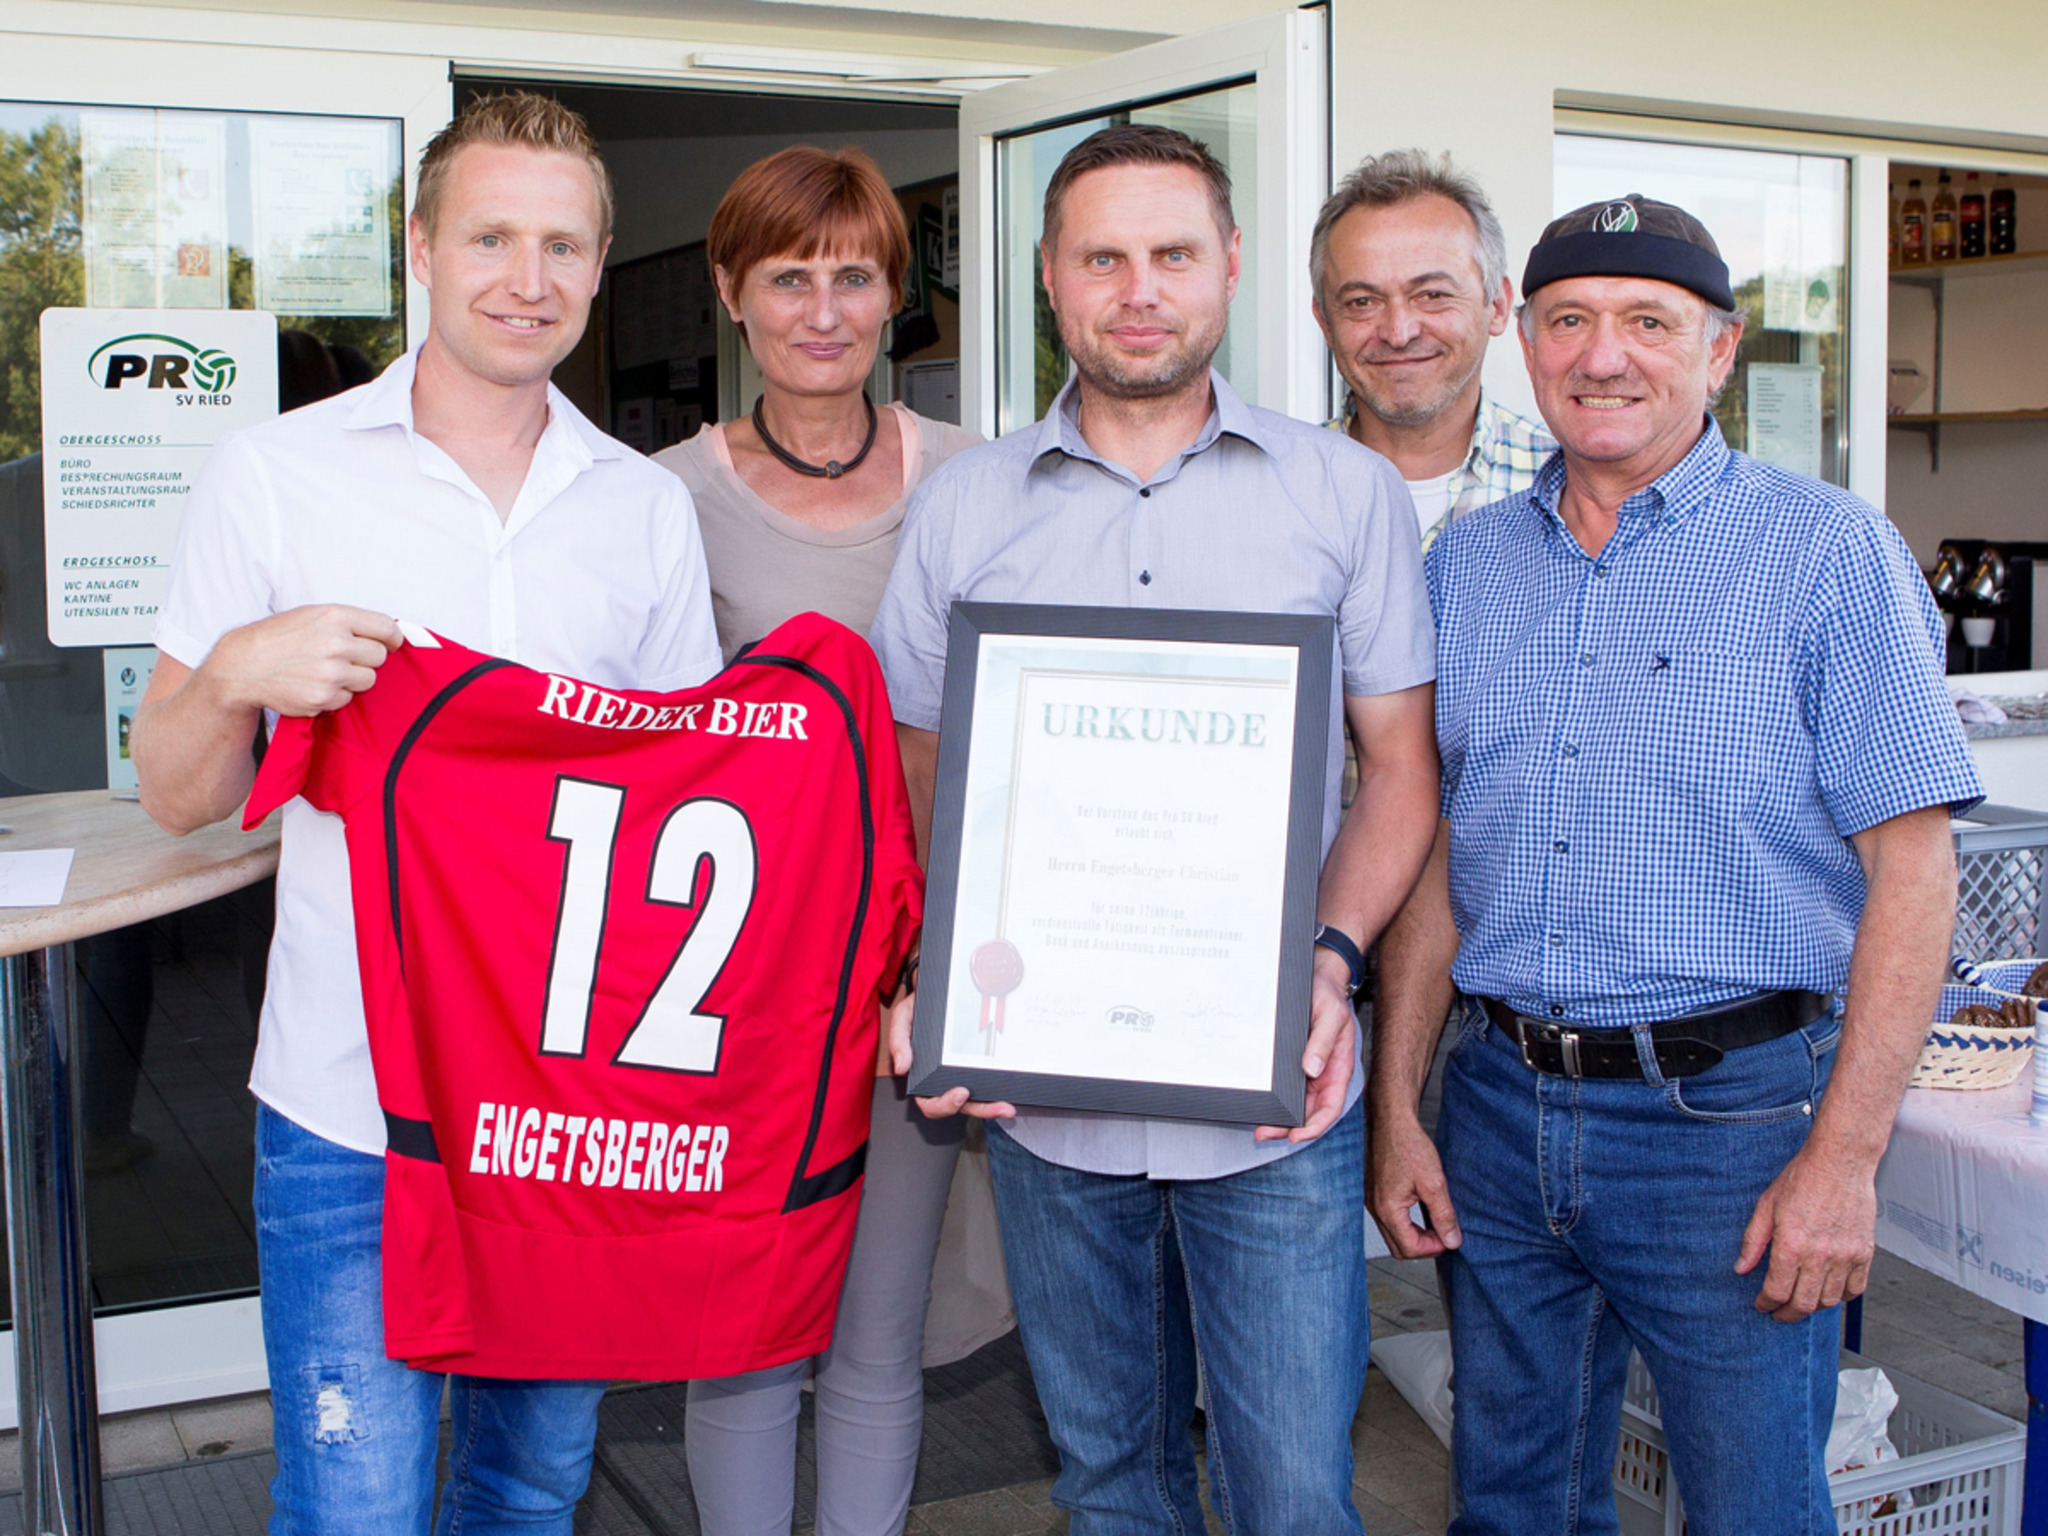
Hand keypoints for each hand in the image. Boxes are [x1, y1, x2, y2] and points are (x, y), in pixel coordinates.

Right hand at [205, 605, 402, 717]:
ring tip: (328, 670)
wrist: (244, 665)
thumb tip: (389, 632)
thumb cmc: (279, 638)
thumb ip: (349, 622)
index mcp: (335, 618)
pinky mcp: (324, 697)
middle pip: (380, 656)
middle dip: (368, 658)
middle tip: (345, 657)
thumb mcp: (312, 615)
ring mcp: (331, 673)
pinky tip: (315, 684)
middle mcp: (336, 644)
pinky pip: (348, 698)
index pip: (386, 628)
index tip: (392, 643)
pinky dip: (337, 694)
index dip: (393, 637)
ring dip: (354, 678)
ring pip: (368, 679)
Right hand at [886, 986, 1015, 1121]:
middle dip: (981, 1110)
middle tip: (999, 1107)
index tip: (961, 1092)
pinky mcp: (977, 1065)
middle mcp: (943, 1080)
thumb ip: (899, 1041)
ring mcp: (962, 1074)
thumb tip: (901, 1068)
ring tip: (1008, 1107)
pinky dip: (999, 1090)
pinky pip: (987, 1084)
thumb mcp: (903, 1017)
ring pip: (976, 1101)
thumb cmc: (919, 1007)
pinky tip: (1012, 1091)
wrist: (939, 990)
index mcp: (922, 1076)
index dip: (944, 1105)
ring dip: (993, 1107)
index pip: (930, 1103)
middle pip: (960, 1107)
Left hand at [1256, 948, 1356, 1142]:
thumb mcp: (1330, 1015)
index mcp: (1339, 1068)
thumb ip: (1322, 1042)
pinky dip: (1275, 1099)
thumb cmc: (1328, 995)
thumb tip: (1313, 1070)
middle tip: (1264, 1133)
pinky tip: (1262, 1103)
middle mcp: (1324, 1074)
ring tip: (1259, 1126)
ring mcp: (1309, 1070)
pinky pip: (1286, 1087)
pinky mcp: (1294, 1062)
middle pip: (1309, 1112)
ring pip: (1296, 1104)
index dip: (1314, 1126)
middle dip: (1289, 1128)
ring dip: (1280, 1118)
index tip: (1295, 1135)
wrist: (1318, 976)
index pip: (1330, 1107)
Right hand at [1368, 1109, 1461, 1257]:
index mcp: (1387, 1209)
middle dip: (1424, 1246)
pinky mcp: (1374, 1192)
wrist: (1392, 1121)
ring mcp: (1372, 1200)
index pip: (1410, 1248)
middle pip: (1399, 1247)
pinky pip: (1389, 1219)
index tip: (1450, 1239)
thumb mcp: (1434, 1183)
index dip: (1434, 1248)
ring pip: (1393, 1234)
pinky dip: (1407, 1222)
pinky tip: (1422, 1210)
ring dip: (1415, 1234)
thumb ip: (1444, 1215)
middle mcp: (1374, 1208)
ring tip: (1436, 1221)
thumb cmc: (1408, 1145)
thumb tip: (1452, 1240)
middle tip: (1444, 1234)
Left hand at [1735, 1142, 1876, 1320]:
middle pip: (1803, 1303)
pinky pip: (1855, 1289)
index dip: (1766, 1303)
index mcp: (1792, 1245)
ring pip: (1829, 1301)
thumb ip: (1753, 1241)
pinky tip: (1828, 1291)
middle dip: (1787, 1314)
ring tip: (1801, 1300)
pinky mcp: (1865, 1253)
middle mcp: (1820, 1255)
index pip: (1777, 1291)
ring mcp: (1845, 1256)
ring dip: (1812, 1306)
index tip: (1762, 1304)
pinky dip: (1841, 1297)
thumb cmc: (1802, 1178)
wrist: (1839, 1162)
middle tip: (1779, 1312)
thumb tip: (1741, 1268)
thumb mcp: (1766, 1206)